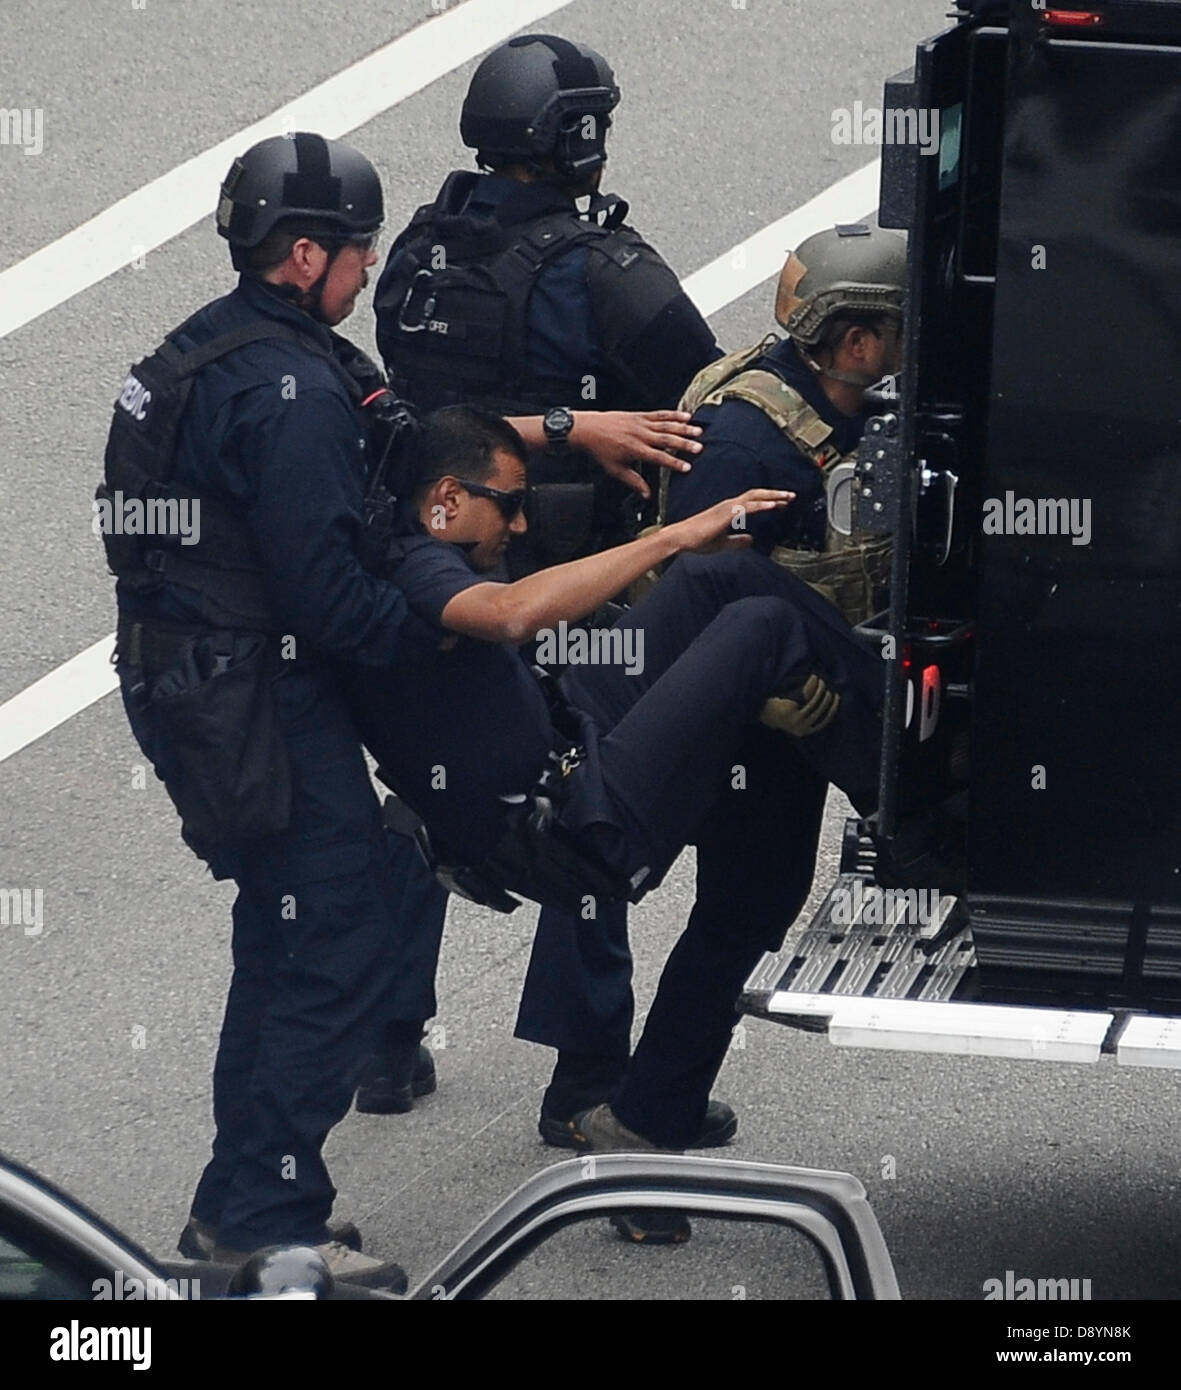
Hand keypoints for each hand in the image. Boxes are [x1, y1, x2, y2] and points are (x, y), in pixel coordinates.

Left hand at [570, 410, 703, 498]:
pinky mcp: (640, 415)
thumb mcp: (616, 470)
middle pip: (666, 439)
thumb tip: (647, 495)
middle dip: (684, 444)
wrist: (589, 429)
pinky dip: (674, 415)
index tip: (687, 467)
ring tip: (698, 431)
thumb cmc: (601, 450)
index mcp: (635, 450)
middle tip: (699, 448)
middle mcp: (640, 435)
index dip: (674, 462)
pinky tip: (686, 416)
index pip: (659, 458)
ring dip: (683, 428)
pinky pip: (659, 414)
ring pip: (666, 425)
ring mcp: (641, 423)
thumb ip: (633, 482)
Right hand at [665, 489, 793, 553]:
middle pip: (757, 494)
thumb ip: (737, 540)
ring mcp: (728, 507)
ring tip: (788, 498)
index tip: (783, 503)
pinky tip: (774, 505)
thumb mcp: (723, 542)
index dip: (769, 500)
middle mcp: (730, 505)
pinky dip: (762, 504)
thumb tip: (751, 539)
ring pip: (755, 497)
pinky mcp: (726, 514)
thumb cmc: (697, 540)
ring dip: (773, 496)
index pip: (753, 501)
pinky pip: (748, 506)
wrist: (681, 539)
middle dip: (776, 494)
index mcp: (729, 510)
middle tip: (792, 496)